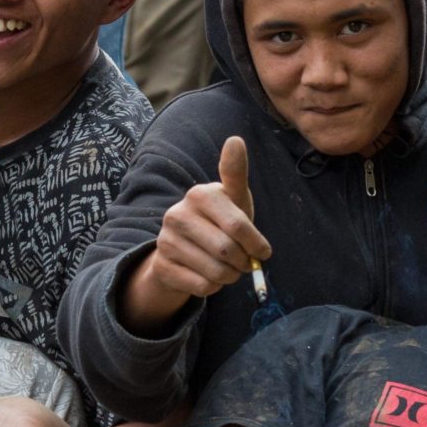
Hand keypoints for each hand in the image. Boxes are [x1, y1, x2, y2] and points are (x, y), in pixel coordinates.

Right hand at [137, 136, 274, 307]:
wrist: (184, 248)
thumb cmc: (219, 220)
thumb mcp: (232, 198)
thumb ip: (236, 172)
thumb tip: (235, 140)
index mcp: (199, 195)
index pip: (237, 225)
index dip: (256, 243)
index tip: (264, 252)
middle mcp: (178, 215)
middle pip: (227, 251)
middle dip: (243, 262)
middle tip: (245, 262)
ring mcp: (166, 241)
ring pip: (216, 272)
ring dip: (231, 276)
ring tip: (229, 268)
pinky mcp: (162, 266)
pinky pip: (202, 287)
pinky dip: (214, 287)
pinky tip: (209, 275)